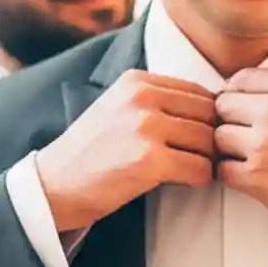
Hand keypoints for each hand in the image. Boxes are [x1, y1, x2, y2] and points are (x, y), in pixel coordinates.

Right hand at [36, 70, 216, 231]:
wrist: (54, 185)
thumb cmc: (91, 151)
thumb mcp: (119, 108)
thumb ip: (157, 101)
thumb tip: (213, 108)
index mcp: (137, 81)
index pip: (199, 91)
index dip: (206, 118)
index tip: (196, 138)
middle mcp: (142, 97)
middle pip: (209, 114)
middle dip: (210, 138)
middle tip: (198, 157)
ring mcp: (145, 127)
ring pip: (209, 141)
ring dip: (206, 159)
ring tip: (189, 169)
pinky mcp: (149, 160)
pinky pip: (200, 168)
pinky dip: (200, 179)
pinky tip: (183, 182)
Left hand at [214, 63, 267, 247]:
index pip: (243, 78)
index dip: (238, 91)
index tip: (240, 103)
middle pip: (224, 105)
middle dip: (230, 117)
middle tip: (241, 129)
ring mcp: (262, 146)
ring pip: (219, 137)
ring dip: (229, 145)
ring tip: (245, 153)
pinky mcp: (257, 180)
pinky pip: (223, 169)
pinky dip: (231, 173)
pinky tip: (247, 174)